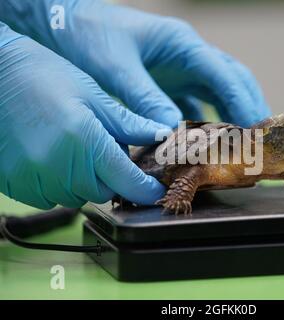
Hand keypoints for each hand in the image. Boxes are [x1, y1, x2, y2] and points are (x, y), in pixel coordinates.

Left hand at [0, 0, 271, 127]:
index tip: (256, 128)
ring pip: (220, 92)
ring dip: (234, 115)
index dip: (243, 101)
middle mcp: (189, 54)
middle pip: (233, 80)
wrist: (68, 24)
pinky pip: (198, 102)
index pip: (224, 73)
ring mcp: (182, 68)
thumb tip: (171, 129)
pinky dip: (207, 120)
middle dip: (250, 107)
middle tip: (261, 138)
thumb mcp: (116, 67)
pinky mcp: (171, 82)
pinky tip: (210, 140)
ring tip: (244, 142)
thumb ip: (144, 97)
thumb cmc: (90, 36)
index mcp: (182, 44)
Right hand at [0, 23, 168, 208]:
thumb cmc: (44, 76)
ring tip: (72, 148)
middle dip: (110, 176)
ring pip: (75, 197)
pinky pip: (48, 197)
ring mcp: (32, 178)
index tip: (155, 191)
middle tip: (100, 146)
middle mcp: (59, 167)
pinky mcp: (13, 183)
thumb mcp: (93, 96)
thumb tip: (160, 135)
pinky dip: (57, 184)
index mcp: (84, 142)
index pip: (126, 181)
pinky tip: (52, 157)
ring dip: (83, 180)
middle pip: (102, 192)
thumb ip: (129, 124)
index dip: (145, 190)